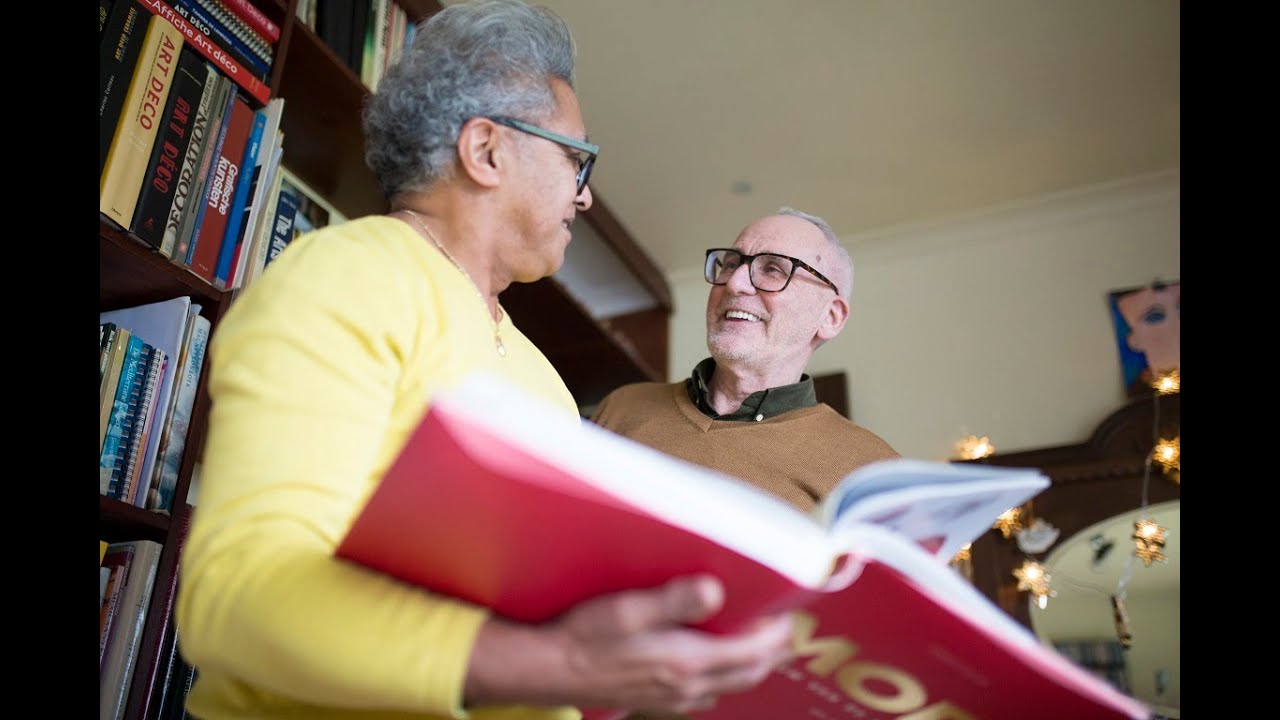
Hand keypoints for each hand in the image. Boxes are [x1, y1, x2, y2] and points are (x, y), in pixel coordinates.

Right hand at [464, 575, 792, 712]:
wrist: (547, 669)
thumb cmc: (584, 635)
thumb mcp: (627, 609)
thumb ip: (674, 600)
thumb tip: (715, 590)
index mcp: (687, 661)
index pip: (753, 652)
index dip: (777, 633)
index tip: (788, 612)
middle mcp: (687, 685)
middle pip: (748, 673)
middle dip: (771, 650)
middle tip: (782, 625)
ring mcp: (671, 698)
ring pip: (729, 686)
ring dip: (749, 664)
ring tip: (756, 640)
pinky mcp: (656, 700)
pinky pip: (703, 694)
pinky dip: (721, 677)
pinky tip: (712, 663)